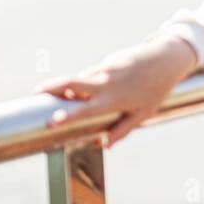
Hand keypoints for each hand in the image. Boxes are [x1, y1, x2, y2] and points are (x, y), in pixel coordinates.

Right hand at [34, 35, 198, 147]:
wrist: (167, 59)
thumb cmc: (156, 89)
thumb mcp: (143, 114)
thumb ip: (122, 130)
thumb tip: (103, 145)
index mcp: (113, 99)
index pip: (84, 109)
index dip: (65, 116)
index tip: (50, 121)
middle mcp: (105, 82)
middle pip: (71, 83)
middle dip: (51, 87)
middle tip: (36, 94)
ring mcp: (106, 68)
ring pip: (81, 78)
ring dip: (69, 86)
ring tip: (57, 94)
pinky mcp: (108, 60)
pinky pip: (92, 72)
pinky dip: (87, 80)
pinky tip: (94, 86)